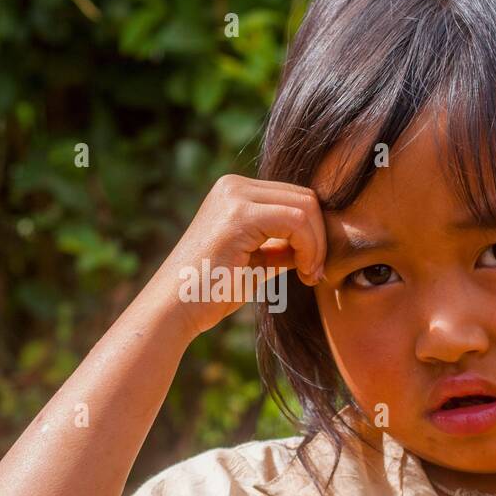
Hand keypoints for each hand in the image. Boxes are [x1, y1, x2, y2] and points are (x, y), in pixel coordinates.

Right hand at [144, 174, 327, 340]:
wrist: (175, 309)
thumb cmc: (212, 291)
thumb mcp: (256, 261)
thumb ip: (282, 245)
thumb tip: (320, 240)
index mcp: (234, 192)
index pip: (295, 198)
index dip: (315, 232)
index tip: (312, 268)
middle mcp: (233, 186)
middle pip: (304, 198)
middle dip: (320, 237)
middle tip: (315, 273)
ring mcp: (234, 196)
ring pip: (305, 206)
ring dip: (318, 244)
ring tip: (310, 275)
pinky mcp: (239, 215)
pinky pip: (297, 220)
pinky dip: (311, 248)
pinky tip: (305, 273)